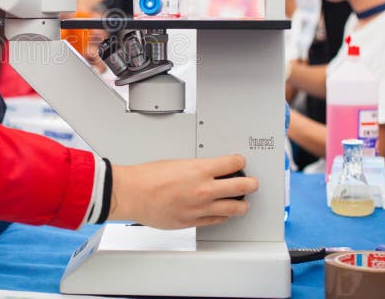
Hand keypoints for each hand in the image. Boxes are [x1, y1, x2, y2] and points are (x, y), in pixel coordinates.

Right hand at [108, 154, 256, 228]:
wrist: (132, 194)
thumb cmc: (147, 177)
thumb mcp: (177, 163)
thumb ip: (196, 169)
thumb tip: (208, 172)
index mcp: (200, 170)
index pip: (233, 164)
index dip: (239, 162)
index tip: (240, 162)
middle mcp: (204, 190)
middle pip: (242, 187)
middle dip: (250, 184)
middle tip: (252, 183)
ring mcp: (200, 208)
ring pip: (234, 208)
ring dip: (242, 204)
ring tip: (243, 202)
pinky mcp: (193, 222)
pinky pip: (217, 221)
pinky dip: (223, 216)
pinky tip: (223, 213)